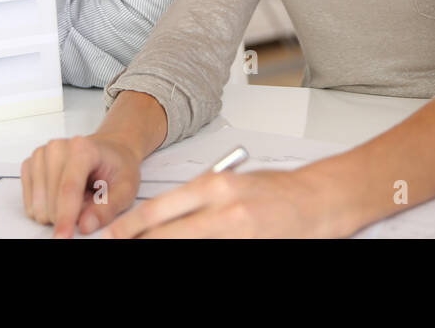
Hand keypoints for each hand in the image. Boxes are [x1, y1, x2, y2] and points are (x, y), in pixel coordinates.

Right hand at [21, 134, 141, 237]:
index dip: (66, 217)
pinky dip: (46, 209)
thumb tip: (85, 226)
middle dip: (67, 216)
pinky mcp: (30, 165)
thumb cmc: (118, 167)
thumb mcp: (126, 189)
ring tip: (78, 198)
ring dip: (57, 213)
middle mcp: (57, 148)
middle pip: (51, 201)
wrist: (110, 151)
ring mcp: (41, 155)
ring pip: (38, 206)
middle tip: (89, 204)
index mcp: (82, 148)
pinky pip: (30, 204)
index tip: (64, 237)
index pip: (69, 188)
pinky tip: (61, 197)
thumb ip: (108, 208)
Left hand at [102, 168, 341, 237]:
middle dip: (142, 242)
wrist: (319, 202)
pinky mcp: (247, 248)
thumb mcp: (233, 181)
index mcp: (216, 187)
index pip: (160, 210)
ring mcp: (236, 234)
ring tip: (149, 246)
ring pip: (187, 245)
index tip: (116, 235)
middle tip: (123, 246)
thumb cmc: (280, 190)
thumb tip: (166, 214)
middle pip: (166, 234)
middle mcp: (224, 211)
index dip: (132, 227)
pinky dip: (196, 252)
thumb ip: (201, 195)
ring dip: (166, 246)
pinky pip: (210, 253)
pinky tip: (189, 248)